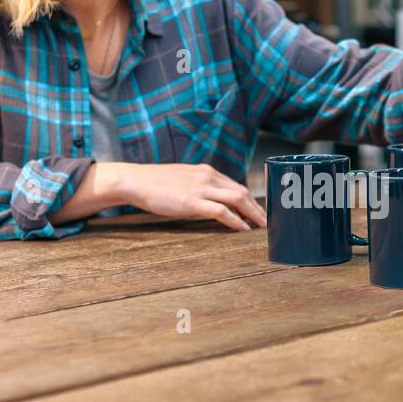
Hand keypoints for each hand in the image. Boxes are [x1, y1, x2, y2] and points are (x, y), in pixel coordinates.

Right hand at [105, 162, 266, 231]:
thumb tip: (211, 201)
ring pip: (237, 199)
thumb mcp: (183, 180)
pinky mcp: (192, 201)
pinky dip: (235, 221)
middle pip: (242, 192)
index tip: (259, 213)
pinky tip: (242, 230)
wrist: (136, 180)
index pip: (236, 186)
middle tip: (267, 223)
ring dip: (253, 214)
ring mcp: (201, 188)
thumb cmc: (156, 183)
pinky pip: (221, 211)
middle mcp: (208, 177)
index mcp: (207, 172)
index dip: (251, 201)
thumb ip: (199, 187)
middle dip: (257, 209)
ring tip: (261, 228)